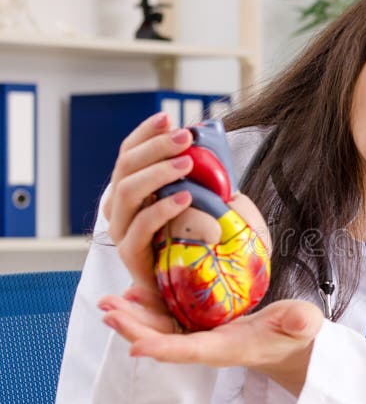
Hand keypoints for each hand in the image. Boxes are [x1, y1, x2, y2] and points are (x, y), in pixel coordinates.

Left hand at [98, 285, 323, 396]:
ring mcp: (203, 336)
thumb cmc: (296, 335)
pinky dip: (148, 308)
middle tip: (108, 312)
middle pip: (165, 342)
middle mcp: (209, 346)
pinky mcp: (201, 325)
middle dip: (135, 330)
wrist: (290, 345)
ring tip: (108, 303)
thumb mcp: (304, 325)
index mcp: (230, 348)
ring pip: (161, 331)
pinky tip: (134, 293)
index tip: (136, 348)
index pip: (193, 351)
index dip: (164, 350)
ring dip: (133, 319)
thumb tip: (300, 321)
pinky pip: (169, 319)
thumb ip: (301, 323)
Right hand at [102, 111, 194, 290]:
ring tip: (187, 163)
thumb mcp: (203, 200)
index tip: (167, 118)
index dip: (145, 133)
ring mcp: (122, 230)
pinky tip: (186, 197)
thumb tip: (207, 143)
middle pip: (126, 167)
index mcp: (132, 188)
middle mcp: (120, 207)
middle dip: (155, 146)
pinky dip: (163, 207)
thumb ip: (199, 175)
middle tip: (185, 137)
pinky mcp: (131, 254)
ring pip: (127, 191)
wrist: (195, 285)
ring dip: (157, 171)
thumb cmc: (199, 239)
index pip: (129, 153)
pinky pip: (142, 226)